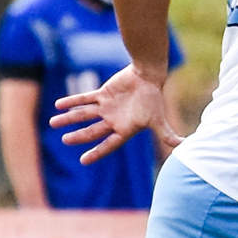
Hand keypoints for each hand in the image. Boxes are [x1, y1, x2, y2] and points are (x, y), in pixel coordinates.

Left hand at [50, 65, 183, 164]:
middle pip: (91, 130)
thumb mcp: (158, 120)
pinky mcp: (102, 94)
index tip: (83, 160)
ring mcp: (106, 107)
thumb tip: (183, 147)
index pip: (108, 144)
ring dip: (68, 118)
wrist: (150, 77)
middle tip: (64, 140)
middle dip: (77, 135)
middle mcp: (113, 120)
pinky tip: (58, 105)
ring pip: (83, 114)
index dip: (96, 152)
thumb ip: (166, 135)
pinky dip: (71, 101)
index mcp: (124, 129)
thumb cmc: (154, 99)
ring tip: (53, 122)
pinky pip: (83, 98)